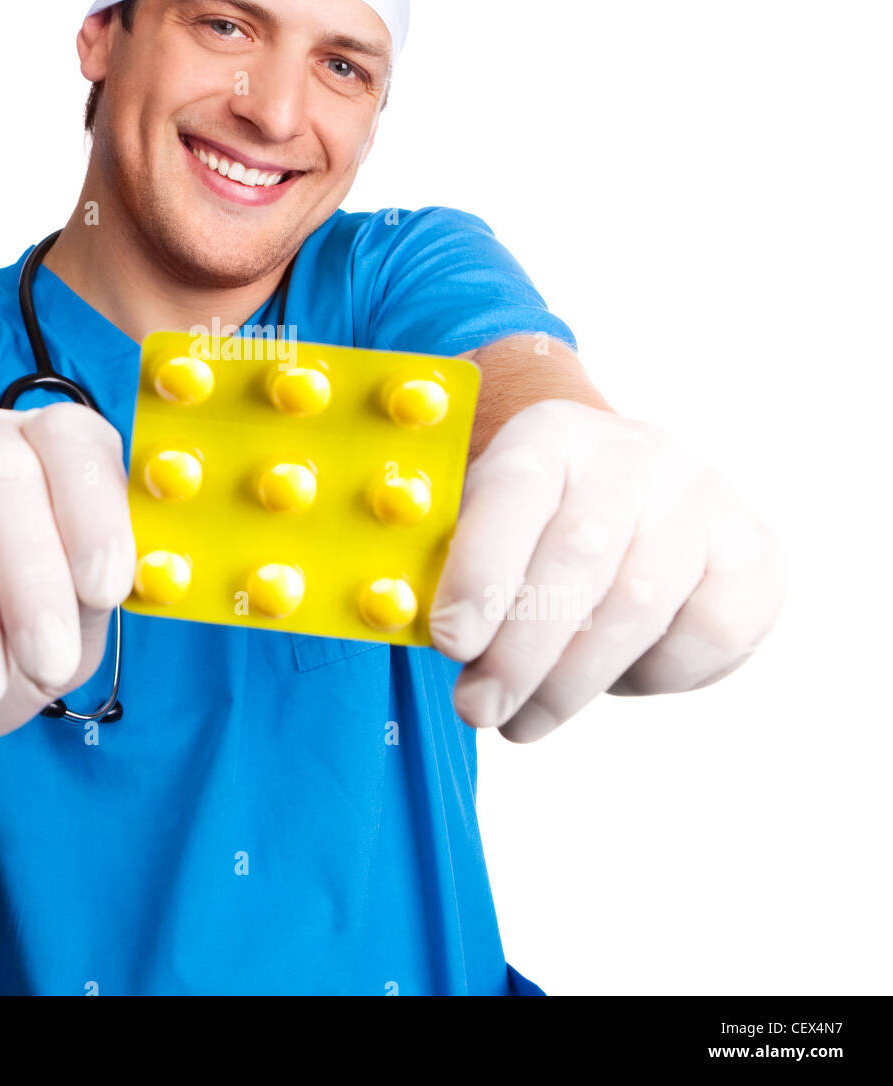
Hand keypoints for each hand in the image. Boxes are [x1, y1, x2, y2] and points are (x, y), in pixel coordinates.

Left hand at [428, 399, 785, 741]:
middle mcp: (633, 454)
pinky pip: (704, 634)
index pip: (514, 492)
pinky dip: (651, 676)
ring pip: (637, 607)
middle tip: (479, 709)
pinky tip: (612, 678)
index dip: (480, 571)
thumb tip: (401, 619)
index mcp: (550, 435)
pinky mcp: (753, 553)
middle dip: (519, 652)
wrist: (627, 491)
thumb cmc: (533, 524)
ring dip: (570, 682)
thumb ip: (448, 562)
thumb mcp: (482, 520)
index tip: (450, 643)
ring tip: (523, 720)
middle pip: (578, 558)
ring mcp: (702, 499)